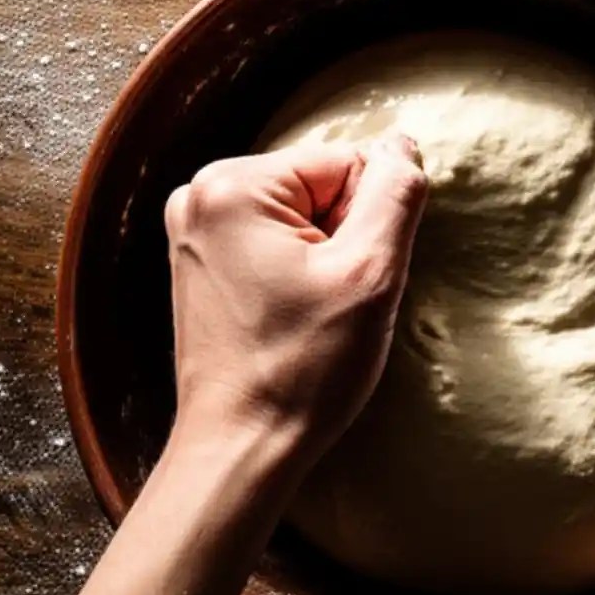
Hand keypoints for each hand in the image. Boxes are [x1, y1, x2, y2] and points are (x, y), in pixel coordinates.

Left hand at [164, 134, 428, 456]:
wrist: (241, 448)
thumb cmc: (302, 370)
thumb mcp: (370, 275)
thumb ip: (394, 196)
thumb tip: (401, 146)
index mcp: (232, 186)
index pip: (346, 164)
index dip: (369, 223)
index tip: (349, 282)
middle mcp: (200, 197)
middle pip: (319, 188)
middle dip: (343, 241)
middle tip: (332, 304)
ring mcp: (193, 233)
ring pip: (300, 220)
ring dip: (324, 263)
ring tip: (311, 316)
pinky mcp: (199, 266)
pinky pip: (273, 246)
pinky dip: (297, 278)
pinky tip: (293, 320)